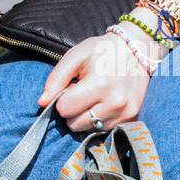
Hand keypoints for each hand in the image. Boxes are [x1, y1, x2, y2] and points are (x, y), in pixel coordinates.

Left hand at [36, 32, 152, 131]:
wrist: (137, 49)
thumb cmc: (102, 50)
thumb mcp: (76, 56)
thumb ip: (56, 78)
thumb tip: (42, 102)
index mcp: (100, 84)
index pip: (64, 109)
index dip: (62, 98)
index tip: (72, 86)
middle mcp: (115, 103)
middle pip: (75, 124)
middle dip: (73, 110)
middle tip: (82, 92)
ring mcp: (126, 113)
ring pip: (90, 130)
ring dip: (86, 116)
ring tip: (95, 96)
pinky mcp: (132, 119)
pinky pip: (105, 130)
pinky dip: (100, 119)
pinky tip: (105, 102)